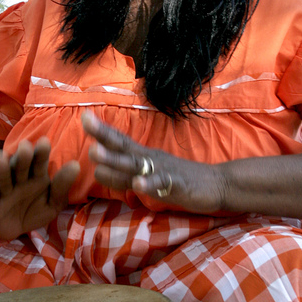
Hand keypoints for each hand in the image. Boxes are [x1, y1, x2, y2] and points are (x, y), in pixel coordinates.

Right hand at [0, 138, 79, 239]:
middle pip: (20, 167)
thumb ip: (62, 185)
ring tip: (1, 157)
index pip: (38, 163)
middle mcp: (18, 180)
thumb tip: (76, 165)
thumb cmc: (35, 210)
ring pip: (3, 179)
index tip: (45, 142)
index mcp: (35, 177)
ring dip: (2, 169)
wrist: (14, 228)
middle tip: (25, 146)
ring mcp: (3, 192)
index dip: (41, 154)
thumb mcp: (54, 201)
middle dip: (22, 158)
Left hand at [82, 112, 225, 213]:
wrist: (217, 184)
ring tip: (96, 153)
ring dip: (115, 159)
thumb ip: (124, 176)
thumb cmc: (179, 180)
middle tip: (85, 123)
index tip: (84, 117)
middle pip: (124, 146)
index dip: (102, 130)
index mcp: (144, 156)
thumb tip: (96, 170)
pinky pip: (161, 184)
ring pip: (135, 164)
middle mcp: (150, 159)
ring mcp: (163, 170)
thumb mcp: (147, 177)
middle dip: (103, 136)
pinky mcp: (177, 185)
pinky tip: (138, 184)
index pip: (120, 141)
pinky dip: (149, 184)